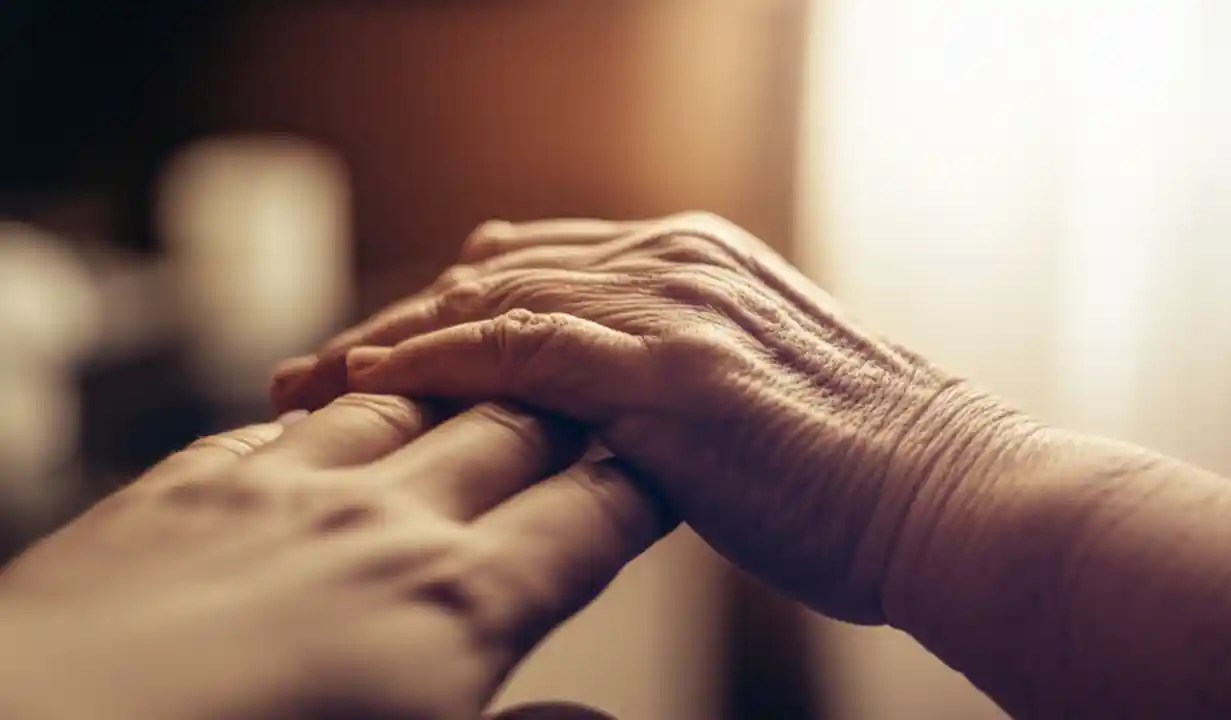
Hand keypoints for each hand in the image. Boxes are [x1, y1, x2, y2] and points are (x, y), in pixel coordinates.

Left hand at [0, 398, 666, 719]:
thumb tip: (593, 719)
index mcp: (457, 610)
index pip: (592, 512)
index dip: (640, 483)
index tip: (664, 470)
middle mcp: (384, 525)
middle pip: (517, 427)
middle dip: (572, 414)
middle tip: (599, 411)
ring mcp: (281, 490)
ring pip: (410, 399)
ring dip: (462, 390)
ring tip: (492, 387)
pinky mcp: (187, 484)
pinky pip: (293, 418)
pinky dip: (343, 411)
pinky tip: (348, 418)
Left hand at [271, 212, 1032, 622]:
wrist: (947, 499)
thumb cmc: (852, 474)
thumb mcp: (746, 395)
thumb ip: (665, 379)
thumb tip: (590, 416)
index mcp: (690, 258)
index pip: (526, 268)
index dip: (436, 313)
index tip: (366, 359)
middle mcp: (673, 259)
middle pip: (488, 277)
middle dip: (388, 326)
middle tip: (304, 373)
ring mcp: (671, 304)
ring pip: (486, 304)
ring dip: (386, 343)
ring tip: (307, 384)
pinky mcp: (668, 366)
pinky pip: (517, 349)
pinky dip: (433, 362)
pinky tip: (369, 386)